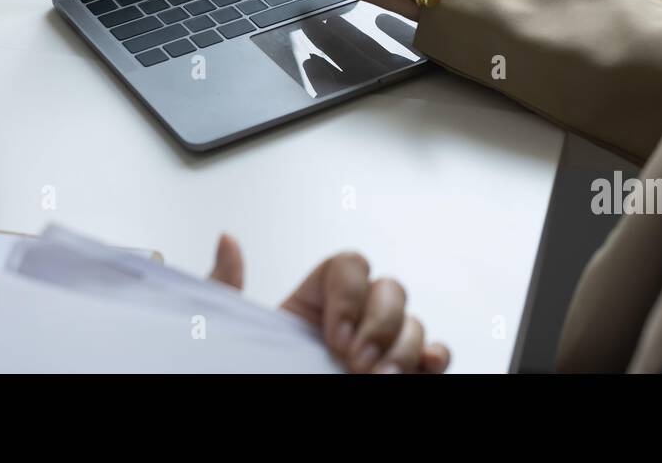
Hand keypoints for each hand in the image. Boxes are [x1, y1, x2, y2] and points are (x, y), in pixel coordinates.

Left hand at [209, 234, 449, 373]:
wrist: (260, 421)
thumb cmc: (249, 365)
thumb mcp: (230, 328)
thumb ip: (226, 284)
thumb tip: (227, 240)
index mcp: (316, 299)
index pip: (350, 266)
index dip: (350, 294)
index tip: (333, 335)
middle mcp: (354, 318)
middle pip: (389, 289)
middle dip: (379, 324)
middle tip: (357, 361)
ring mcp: (380, 346)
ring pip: (413, 322)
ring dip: (404, 347)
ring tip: (379, 379)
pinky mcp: (401, 373)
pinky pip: (432, 356)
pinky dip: (434, 358)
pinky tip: (424, 368)